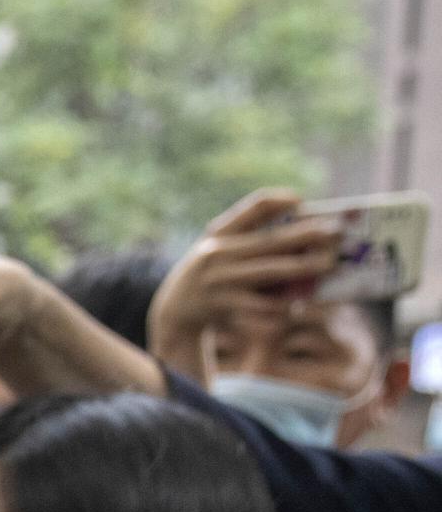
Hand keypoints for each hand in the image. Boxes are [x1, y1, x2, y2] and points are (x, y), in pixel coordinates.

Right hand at [148, 191, 345, 379]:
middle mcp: (219, 253)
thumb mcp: (219, 244)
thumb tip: (301, 219)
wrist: (175, 310)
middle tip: (336, 233)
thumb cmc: (211, 271)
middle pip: (273, 240)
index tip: (301, 200)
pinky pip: (265, 304)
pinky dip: (287, 302)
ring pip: (273, 272)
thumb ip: (251, 230)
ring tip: (330, 265)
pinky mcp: (226, 305)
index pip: (253, 207)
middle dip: (308, 236)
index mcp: (219, 233)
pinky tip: (302, 300)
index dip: (279, 201)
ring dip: (305, 268)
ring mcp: (222, 280)